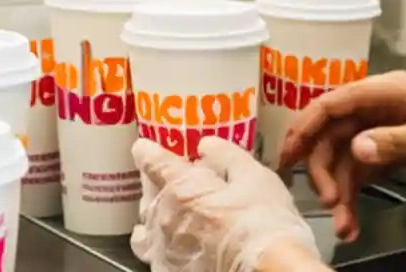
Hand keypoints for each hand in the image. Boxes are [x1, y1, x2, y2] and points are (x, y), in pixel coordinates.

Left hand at [132, 137, 319, 271]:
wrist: (263, 268)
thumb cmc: (263, 222)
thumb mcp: (254, 178)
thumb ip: (228, 157)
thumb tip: (208, 145)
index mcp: (182, 187)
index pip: (154, 163)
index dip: (147, 152)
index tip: (143, 147)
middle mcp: (164, 217)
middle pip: (146, 195)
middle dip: (153, 185)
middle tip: (164, 181)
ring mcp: (163, 249)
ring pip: (144, 230)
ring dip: (153, 219)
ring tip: (165, 218)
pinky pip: (154, 257)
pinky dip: (162, 248)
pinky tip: (176, 248)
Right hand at [279, 71, 405, 240]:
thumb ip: (395, 140)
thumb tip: (358, 148)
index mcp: (383, 92)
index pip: (332, 104)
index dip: (305, 127)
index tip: (288, 154)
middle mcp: (376, 108)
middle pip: (333, 136)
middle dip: (324, 171)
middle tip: (326, 200)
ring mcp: (381, 130)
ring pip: (344, 160)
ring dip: (340, 194)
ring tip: (344, 226)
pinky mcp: (388, 151)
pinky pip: (360, 174)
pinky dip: (354, 199)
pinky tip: (352, 223)